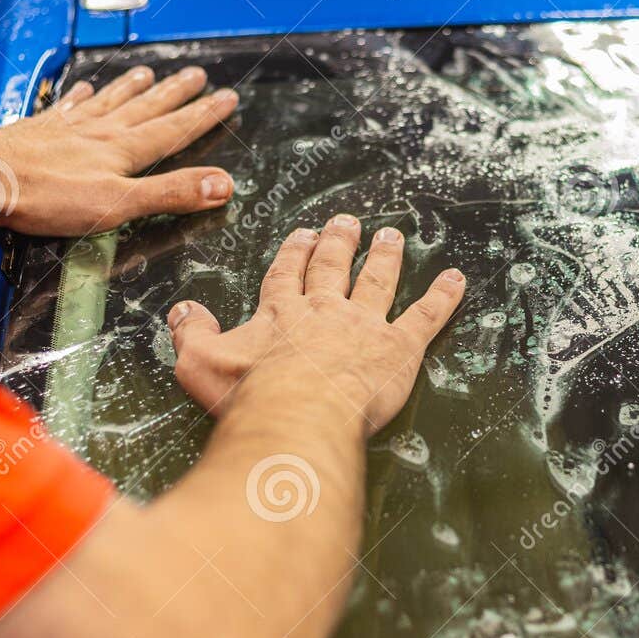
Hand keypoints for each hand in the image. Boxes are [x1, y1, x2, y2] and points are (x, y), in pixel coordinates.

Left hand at [0, 65, 238, 235]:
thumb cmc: (46, 198)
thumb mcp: (119, 205)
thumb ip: (170, 193)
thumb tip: (222, 184)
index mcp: (123, 150)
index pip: (174, 129)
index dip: (203, 115)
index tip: (226, 98)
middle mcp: (100, 131)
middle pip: (146, 107)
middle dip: (175, 94)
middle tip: (197, 76)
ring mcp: (68, 127)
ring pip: (110, 101)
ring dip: (133, 87)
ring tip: (149, 73)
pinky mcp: (39, 130)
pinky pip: (69, 106)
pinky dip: (83, 96)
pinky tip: (87, 88)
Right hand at [169, 215, 465, 433]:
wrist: (297, 415)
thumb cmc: (249, 396)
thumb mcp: (199, 364)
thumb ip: (190, 334)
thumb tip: (181, 310)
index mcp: (281, 313)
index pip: (288, 274)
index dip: (295, 254)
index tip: (303, 235)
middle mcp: (324, 311)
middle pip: (333, 268)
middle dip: (339, 243)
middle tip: (346, 222)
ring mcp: (364, 326)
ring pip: (378, 282)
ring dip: (386, 257)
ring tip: (392, 235)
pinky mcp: (399, 348)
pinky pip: (426, 317)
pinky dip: (444, 297)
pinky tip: (457, 279)